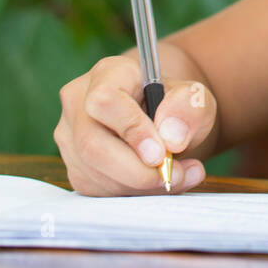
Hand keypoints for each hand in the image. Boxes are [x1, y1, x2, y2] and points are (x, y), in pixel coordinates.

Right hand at [54, 55, 216, 195]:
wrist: (165, 118)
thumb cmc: (176, 104)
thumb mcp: (195, 98)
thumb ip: (189, 109)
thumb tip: (171, 138)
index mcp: (108, 73)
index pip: (105, 101)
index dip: (132, 131)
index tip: (162, 153)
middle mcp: (79, 102)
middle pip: (93, 146)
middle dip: (138, 172)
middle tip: (176, 175)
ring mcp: (71, 137)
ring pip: (95, 174)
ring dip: (141, 186)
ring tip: (179, 176)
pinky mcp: (76, 166)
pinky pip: (98, 190)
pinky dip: (132, 194)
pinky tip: (158, 182)